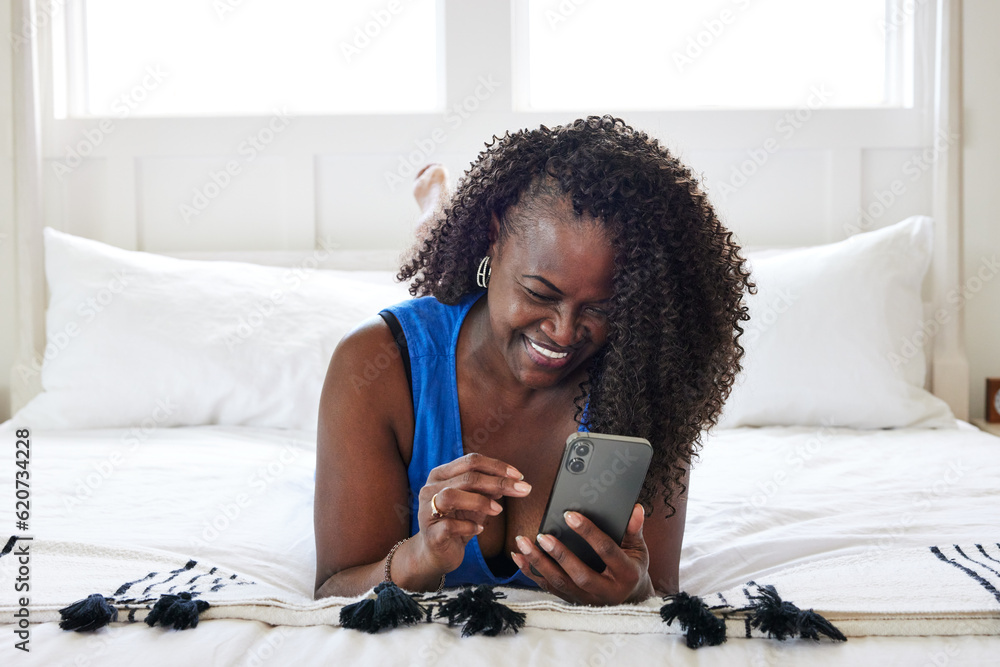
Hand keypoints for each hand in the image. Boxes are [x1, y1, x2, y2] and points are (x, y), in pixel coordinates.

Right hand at [412, 452, 531, 576]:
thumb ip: (488, 490)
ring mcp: (427, 511)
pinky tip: (479, 529)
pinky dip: (468, 527)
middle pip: (466, 477)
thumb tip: (511, 480)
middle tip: (522, 489)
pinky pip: (449, 526)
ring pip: (451, 496)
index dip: (497, 466)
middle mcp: (430, 489)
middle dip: (498, 482)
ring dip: (480, 501)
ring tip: (498, 510)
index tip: (519, 475)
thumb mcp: (475, 503)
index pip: (470, 461)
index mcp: (441, 475)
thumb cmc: (457, 523)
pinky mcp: (430, 534)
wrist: (437, 554)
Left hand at [511, 504, 652, 605]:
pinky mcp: (573, 601)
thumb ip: (634, 530)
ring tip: (523, 544)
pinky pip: (549, 588)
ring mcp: (588, 599)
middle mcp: (606, 591)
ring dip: (539, 563)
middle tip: (542, 535)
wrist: (630, 599)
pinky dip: (531, 573)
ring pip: (560, 583)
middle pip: (580, 575)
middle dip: (559, 555)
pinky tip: (518, 558)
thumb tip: (635, 509)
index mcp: (626, 574)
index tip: (569, 515)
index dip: (588, 532)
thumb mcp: (639, 550)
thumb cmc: (632, 568)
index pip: (606, 551)